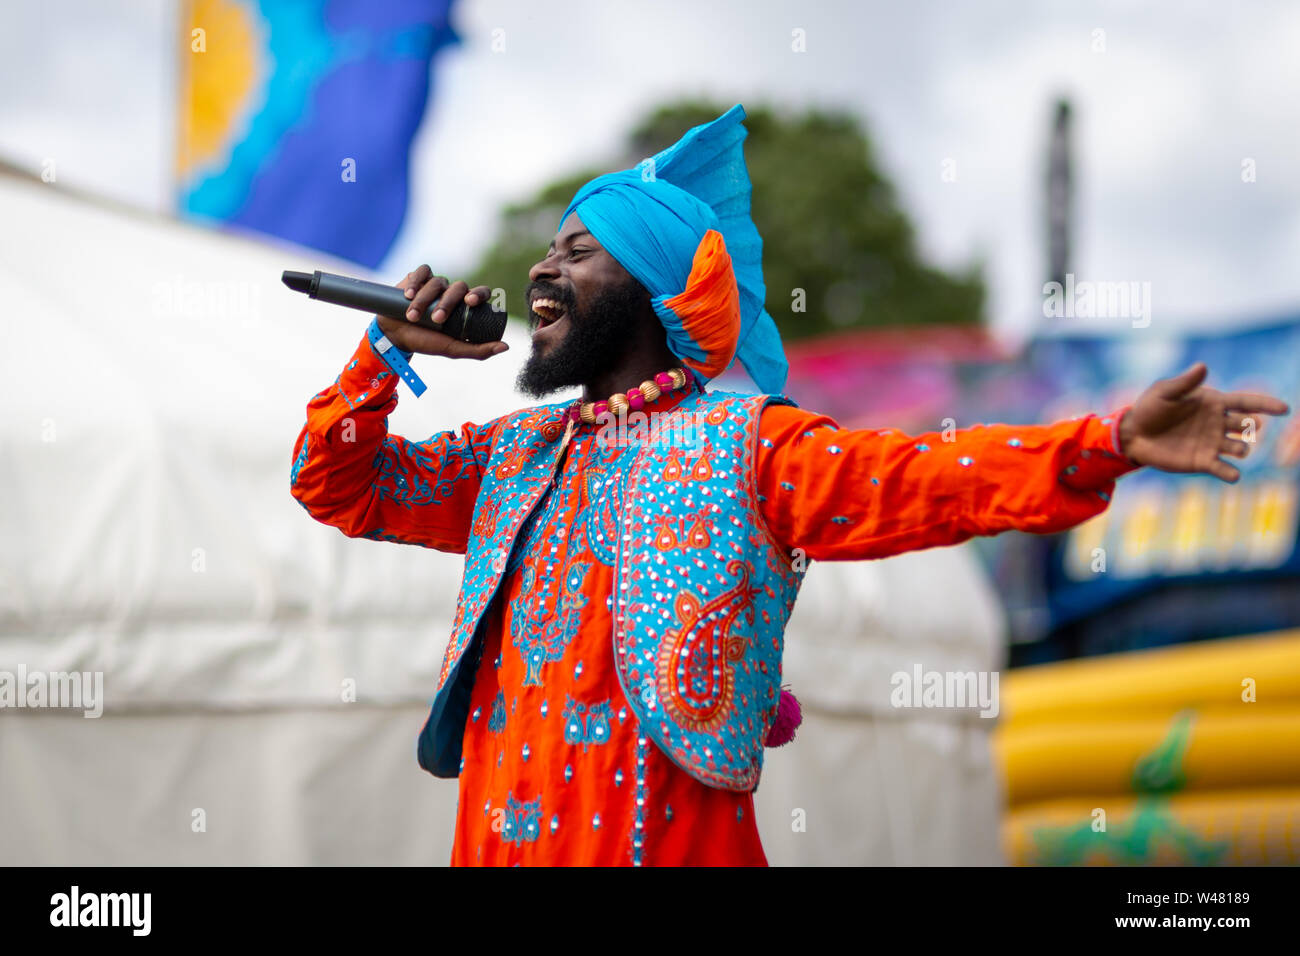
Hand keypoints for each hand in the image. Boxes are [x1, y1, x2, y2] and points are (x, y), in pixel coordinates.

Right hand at [374, 265, 507, 359]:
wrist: (396, 337)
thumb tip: (505, 346)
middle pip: (457, 287)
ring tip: (412, 316)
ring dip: (425, 300)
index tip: (471, 302)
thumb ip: (478, 350)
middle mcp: (452, 292)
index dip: (479, 294)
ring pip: (437, 282)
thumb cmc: (426, 342)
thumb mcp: (452, 349)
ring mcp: (434, 284)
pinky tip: (408, 294)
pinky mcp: (417, 278)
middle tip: (437, 319)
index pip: (480, 293)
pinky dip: (415, 282)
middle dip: (447, 303)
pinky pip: (421, 273)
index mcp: (465, 306)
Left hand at [1118, 362, 1289, 481]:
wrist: (1133, 434)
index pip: (1247, 402)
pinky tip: (1233, 475)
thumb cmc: (1150, 408)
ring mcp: (1212, 443)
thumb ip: (1185, 383)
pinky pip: (1222, 469)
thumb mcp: (1165, 392)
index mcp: (1215, 403)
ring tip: (1237, 449)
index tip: (1285, 409)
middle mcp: (1219, 424)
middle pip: (1246, 426)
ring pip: (1239, 448)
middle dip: (1251, 427)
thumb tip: (1203, 366)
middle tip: (1248, 427)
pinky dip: (1230, 473)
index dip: (1266, 405)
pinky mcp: (1202, 461)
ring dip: (1241, 449)